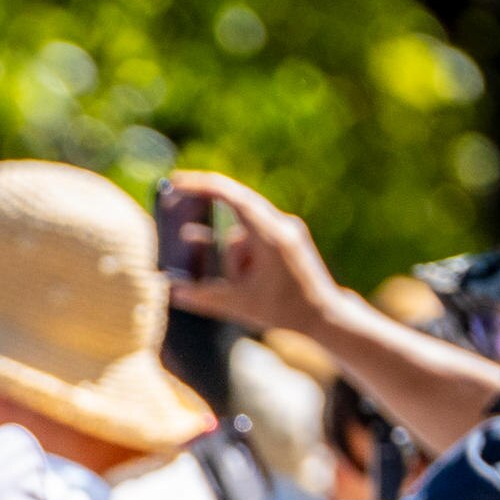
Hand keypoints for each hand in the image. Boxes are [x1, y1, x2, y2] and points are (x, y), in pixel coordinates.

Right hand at [160, 171, 339, 337]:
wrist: (325, 316)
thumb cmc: (285, 311)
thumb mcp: (238, 306)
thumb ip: (203, 297)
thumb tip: (173, 290)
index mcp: (270, 235)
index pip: (232, 196)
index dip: (201, 186)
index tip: (176, 183)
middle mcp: (281, 224)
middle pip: (235, 211)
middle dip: (210, 218)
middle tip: (182, 212)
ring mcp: (287, 228)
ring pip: (243, 232)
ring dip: (234, 258)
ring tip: (244, 287)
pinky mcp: (288, 237)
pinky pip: (256, 238)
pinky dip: (244, 256)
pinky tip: (250, 281)